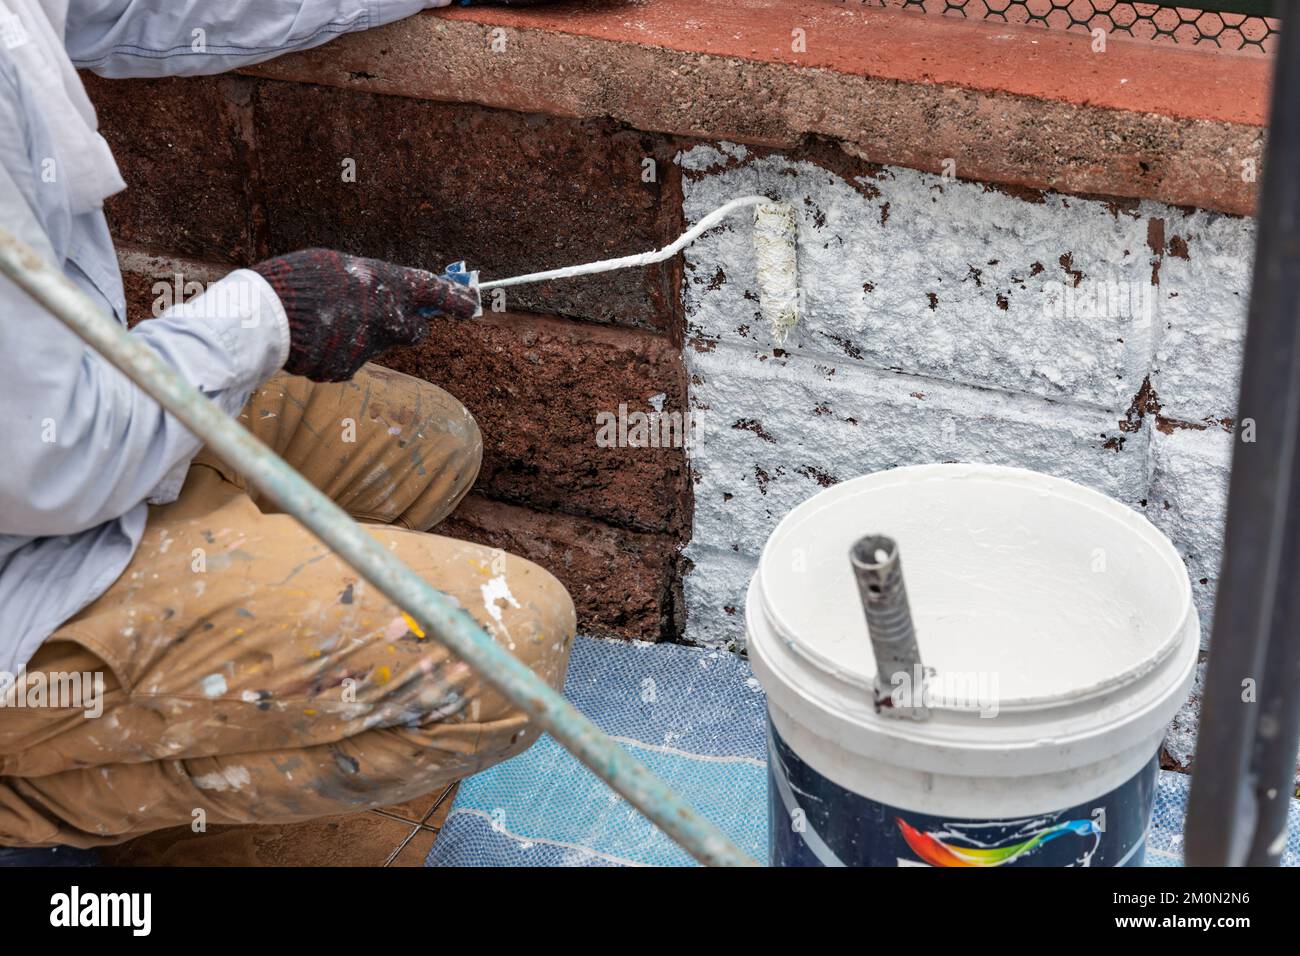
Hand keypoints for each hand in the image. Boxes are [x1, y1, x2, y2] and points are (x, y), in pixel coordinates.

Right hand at [253, 248, 478, 382]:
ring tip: (326, 320)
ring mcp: (369, 349)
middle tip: (383, 317)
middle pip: (414, 333)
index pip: (435, 293)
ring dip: (362, 336)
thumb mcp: (343, 267)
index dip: (456, 299)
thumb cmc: (299, 279)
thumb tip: (391, 293)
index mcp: (388, 286)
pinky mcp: (348, 371)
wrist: (264, 316)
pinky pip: (350, 360)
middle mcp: (387, 320)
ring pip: (378, 346)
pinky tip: (315, 338)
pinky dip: (338, 351)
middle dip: (405, 328)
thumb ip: (374, 283)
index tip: (472, 304)